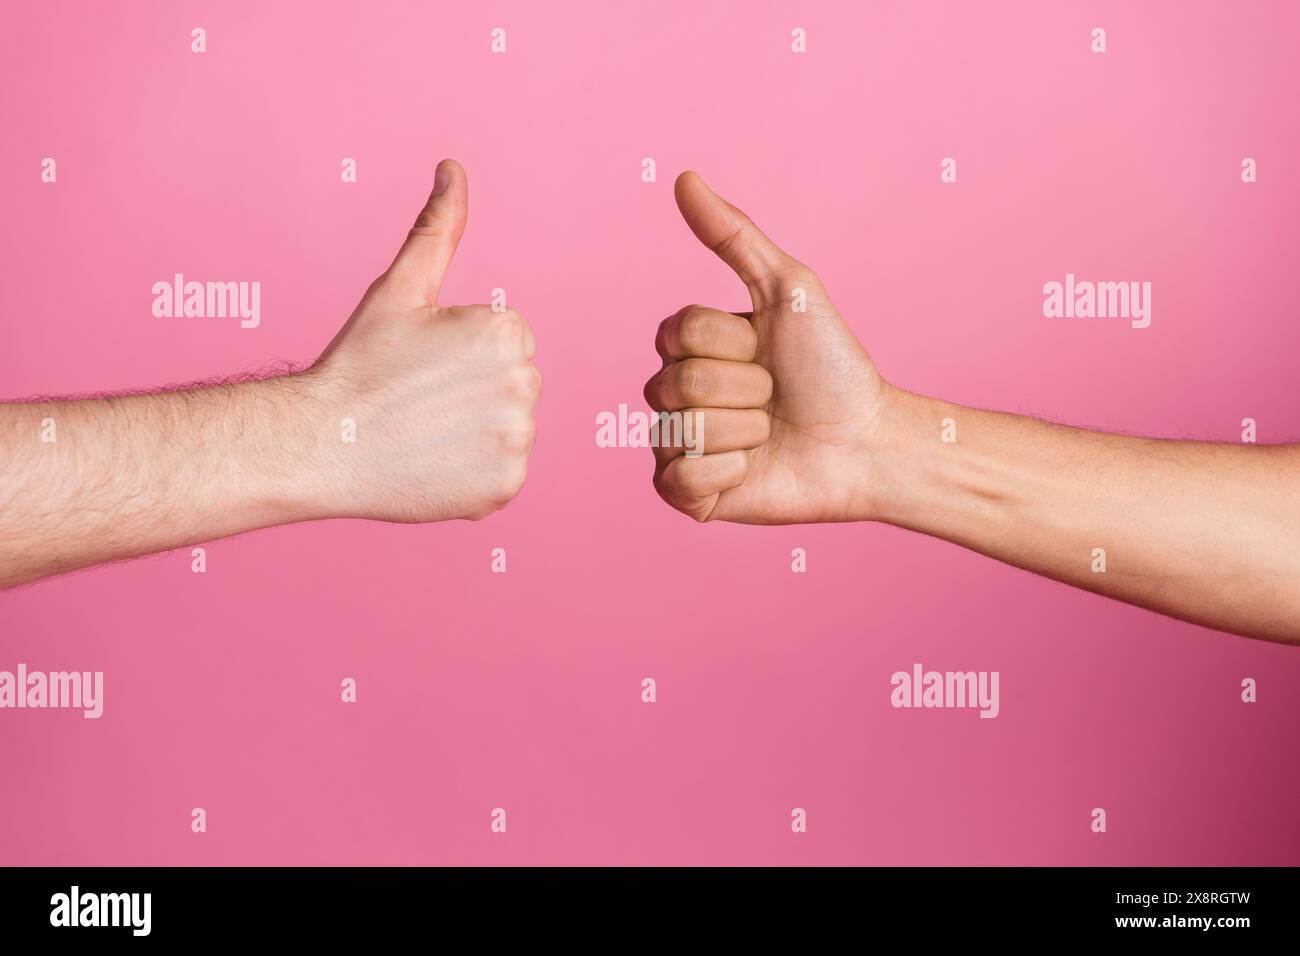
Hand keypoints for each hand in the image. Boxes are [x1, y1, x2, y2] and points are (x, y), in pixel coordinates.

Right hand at [302, 159, 540, 521]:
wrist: (320, 445)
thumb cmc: (358, 364)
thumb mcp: (400, 289)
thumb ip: (439, 229)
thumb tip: (454, 169)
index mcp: (507, 334)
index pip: (508, 342)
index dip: (463, 353)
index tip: (424, 366)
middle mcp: (525, 386)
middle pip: (514, 385)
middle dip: (475, 391)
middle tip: (421, 400)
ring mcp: (517, 442)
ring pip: (510, 429)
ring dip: (476, 432)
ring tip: (425, 432)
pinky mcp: (506, 487)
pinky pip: (503, 474)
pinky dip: (473, 474)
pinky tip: (434, 464)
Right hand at [645, 171, 887, 522]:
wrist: (867, 441)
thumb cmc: (832, 366)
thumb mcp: (788, 289)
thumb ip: (733, 236)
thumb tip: (683, 178)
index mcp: (689, 346)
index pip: (678, 332)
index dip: (732, 341)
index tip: (768, 351)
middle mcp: (675, 393)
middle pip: (676, 382)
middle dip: (744, 389)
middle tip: (776, 397)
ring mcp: (677, 444)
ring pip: (678, 430)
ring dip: (743, 432)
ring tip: (769, 434)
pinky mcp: (688, 494)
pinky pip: (677, 478)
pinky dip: (726, 472)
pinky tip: (753, 470)